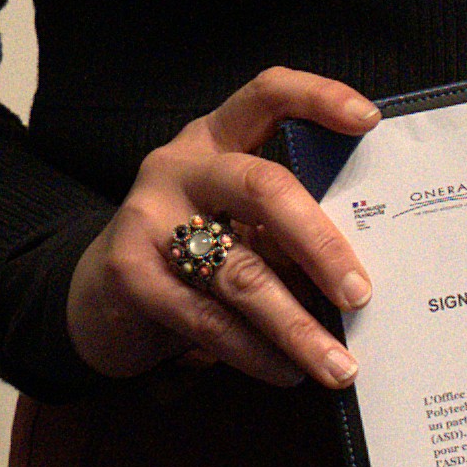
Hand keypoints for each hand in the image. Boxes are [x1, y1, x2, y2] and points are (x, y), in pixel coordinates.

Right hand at [58, 70, 378, 386]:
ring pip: (241, 271)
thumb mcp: (237, 224)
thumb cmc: (191, 255)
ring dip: (296, 325)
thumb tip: (365, 270)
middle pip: (263, 187)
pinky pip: (209, 318)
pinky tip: (288, 372)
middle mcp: (180, 168)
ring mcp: (148, 217)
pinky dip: (256, 352)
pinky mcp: (131, 274)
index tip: (369, 122)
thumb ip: (286, 229)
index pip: (267, 95)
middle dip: (320, 244)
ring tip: (338, 364)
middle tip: (360, 293)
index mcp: (216, 139)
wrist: (97, 299)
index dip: (318, 98)